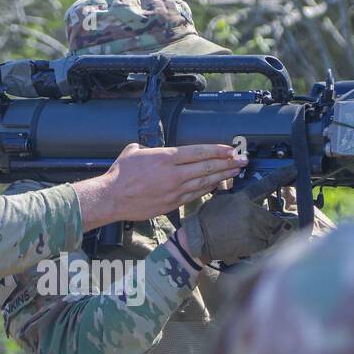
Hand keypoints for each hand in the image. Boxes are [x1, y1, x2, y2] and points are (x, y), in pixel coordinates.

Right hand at [74, 142, 246, 228]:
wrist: (111, 198)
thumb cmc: (120, 175)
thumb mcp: (134, 152)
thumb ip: (150, 149)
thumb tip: (153, 149)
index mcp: (166, 158)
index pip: (199, 152)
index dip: (218, 150)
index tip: (231, 149)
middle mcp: (174, 174)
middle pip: (207, 167)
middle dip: (228, 163)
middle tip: (242, 160)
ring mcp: (175, 191)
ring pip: (205, 182)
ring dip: (223, 176)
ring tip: (236, 171)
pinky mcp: (172, 204)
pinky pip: (195, 195)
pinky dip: (208, 189)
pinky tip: (217, 185)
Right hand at [179, 166, 295, 264]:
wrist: (199, 239)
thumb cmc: (207, 219)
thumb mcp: (220, 199)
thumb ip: (236, 194)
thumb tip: (248, 190)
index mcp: (242, 198)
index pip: (267, 184)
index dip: (282, 176)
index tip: (293, 171)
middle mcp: (250, 212)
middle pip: (273, 214)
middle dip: (271, 219)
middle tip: (265, 223)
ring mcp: (252, 229)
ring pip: (271, 229)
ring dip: (268, 232)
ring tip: (254, 235)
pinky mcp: (252, 244)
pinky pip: (266, 243)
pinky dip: (263, 243)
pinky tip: (253, 242)